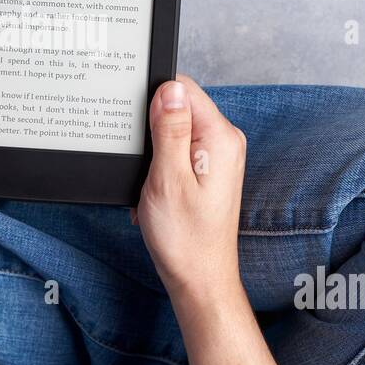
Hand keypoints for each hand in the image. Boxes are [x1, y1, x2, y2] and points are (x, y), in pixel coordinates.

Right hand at [134, 75, 246, 310]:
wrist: (199, 277)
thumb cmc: (185, 237)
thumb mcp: (167, 178)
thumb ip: (169, 129)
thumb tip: (169, 88)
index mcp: (219, 136)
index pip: (182, 88)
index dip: (153, 101)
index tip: (140, 129)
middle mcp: (225, 141)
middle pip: (177, 108)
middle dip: (151, 133)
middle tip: (147, 168)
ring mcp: (219, 156)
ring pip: (173, 131)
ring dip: (154, 155)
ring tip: (153, 187)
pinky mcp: (209, 170)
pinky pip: (177, 151)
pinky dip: (160, 169)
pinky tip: (156, 195)